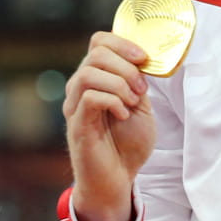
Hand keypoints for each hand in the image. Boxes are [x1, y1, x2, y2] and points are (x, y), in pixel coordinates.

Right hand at [62, 30, 157, 220]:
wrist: (119, 179)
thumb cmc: (128, 143)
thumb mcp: (141, 105)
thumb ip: (138, 81)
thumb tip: (144, 58)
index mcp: (97, 78)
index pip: (99, 41)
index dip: (122, 42)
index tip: (144, 58)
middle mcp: (80, 87)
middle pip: (96, 52)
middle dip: (126, 66)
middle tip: (141, 89)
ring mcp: (75, 106)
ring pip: (90, 73)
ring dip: (119, 83)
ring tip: (133, 102)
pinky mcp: (77, 125)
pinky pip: (89, 98)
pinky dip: (113, 101)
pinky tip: (124, 115)